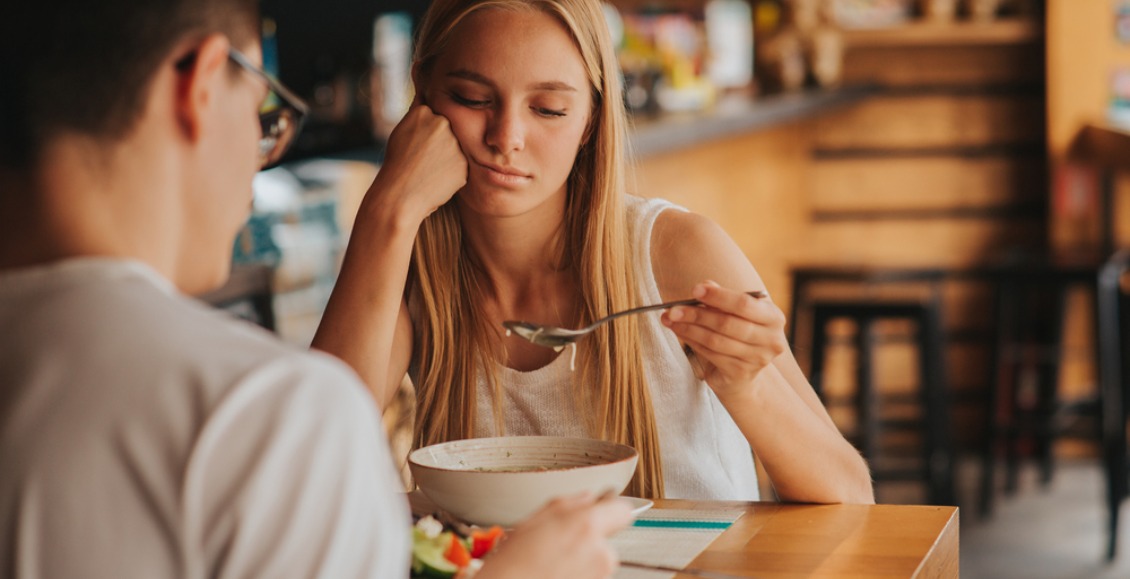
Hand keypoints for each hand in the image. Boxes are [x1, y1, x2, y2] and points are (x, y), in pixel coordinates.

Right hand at [369, 98, 467, 223]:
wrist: (399, 197)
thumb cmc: (397, 163)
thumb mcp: (403, 128)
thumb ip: (419, 109)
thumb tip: (421, 75)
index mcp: (425, 112)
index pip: (435, 116)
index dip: (425, 134)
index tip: (417, 146)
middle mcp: (443, 124)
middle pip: (448, 131)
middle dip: (439, 144)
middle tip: (422, 159)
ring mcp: (456, 145)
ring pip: (456, 149)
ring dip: (446, 158)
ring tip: (428, 170)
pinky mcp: (465, 166)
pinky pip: (461, 166)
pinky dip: (451, 173)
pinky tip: (437, 179)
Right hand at [476, 492, 632, 578]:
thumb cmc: (512, 565)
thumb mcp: (533, 521)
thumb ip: (567, 505)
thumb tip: (586, 499)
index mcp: (586, 526)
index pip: (622, 510)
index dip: (611, 508)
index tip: (604, 508)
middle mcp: (600, 553)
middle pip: (606, 540)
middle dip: (588, 541)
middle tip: (559, 544)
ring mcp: (599, 576)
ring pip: (597, 562)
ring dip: (581, 560)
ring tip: (551, 563)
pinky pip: (590, 576)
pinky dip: (576, 575)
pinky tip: (554, 574)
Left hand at [661, 280, 787, 399]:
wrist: (743, 373)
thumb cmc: (738, 333)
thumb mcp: (735, 312)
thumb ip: (722, 297)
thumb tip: (704, 285)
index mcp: (773, 317)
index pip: (744, 304)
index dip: (718, 296)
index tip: (694, 290)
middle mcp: (770, 340)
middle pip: (727, 323)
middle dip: (696, 314)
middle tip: (672, 309)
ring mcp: (756, 359)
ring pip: (715, 340)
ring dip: (689, 328)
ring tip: (670, 319)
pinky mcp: (740, 373)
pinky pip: (710, 353)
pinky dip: (691, 341)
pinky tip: (679, 333)